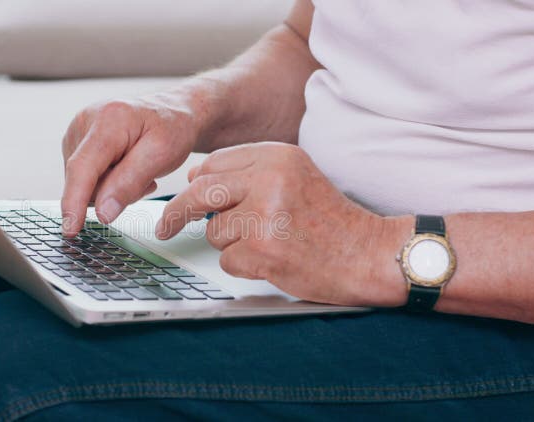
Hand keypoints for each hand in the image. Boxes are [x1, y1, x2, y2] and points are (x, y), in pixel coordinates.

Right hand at [60, 94, 200, 236]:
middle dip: (113, 192)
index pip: (82, 167)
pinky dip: (107, 181)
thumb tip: (102, 213)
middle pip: (85, 180)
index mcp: (107, 120)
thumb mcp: (162, 155)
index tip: (71, 228)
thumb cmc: (171, 128)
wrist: (172, 111)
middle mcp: (85, 122)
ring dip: (111, 188)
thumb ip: (130, 183)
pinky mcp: (76, 142)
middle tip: (144, 179)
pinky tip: (125, 168)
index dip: (74, 201)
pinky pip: (87, 178)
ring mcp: (77, 131)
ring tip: (136, 169)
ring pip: (85, 184)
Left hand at [155, 142, 410, 306]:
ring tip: (267, 243)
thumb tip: (194, 177)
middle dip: (176, 212)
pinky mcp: (263, 249)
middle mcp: (270, 179)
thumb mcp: (295, 176)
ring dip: (231, 243)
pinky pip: (227, 259)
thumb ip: (249, 171)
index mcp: (277, 155)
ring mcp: (266, 215)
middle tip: (165, 227)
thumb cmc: (330, 219)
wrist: (369, 253)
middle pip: (200, 192)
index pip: (214, 163)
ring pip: (213, 231)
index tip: (183, 197)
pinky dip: (243, 265)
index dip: (195, 183)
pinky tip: (272, 260)